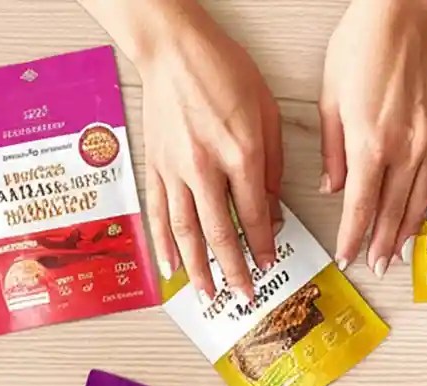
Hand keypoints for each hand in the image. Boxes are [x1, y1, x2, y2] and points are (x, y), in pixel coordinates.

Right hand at [83, 0, 282, 303]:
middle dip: (234, 269)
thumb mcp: (266, 112)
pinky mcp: (155, 166)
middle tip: (244, 295)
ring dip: (198, 268)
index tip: (269, 264)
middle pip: (220, 232)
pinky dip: (163, 243)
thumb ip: (271, 165)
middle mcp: (205, 167)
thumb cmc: (223, 71)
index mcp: (241, 153)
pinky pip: (159, 213)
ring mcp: (175, 169)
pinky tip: (169, 266)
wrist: (174, 49)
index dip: (262, 245)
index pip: (253, 214)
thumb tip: (271, 209)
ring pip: (186, 231)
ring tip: (207, 293)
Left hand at [319, 0, 426, 275]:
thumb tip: (333, 188)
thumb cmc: (360, 49)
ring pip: (419, 200)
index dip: (352, 237)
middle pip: (391, 211)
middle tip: (375, 267)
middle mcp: (404, 149)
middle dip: (381, 244)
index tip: (347, 258)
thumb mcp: (329, 100)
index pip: (359, 207)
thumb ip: (333, 151)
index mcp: (370, 144)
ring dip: (408, 232)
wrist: (400, 16)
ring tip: (399, 254)